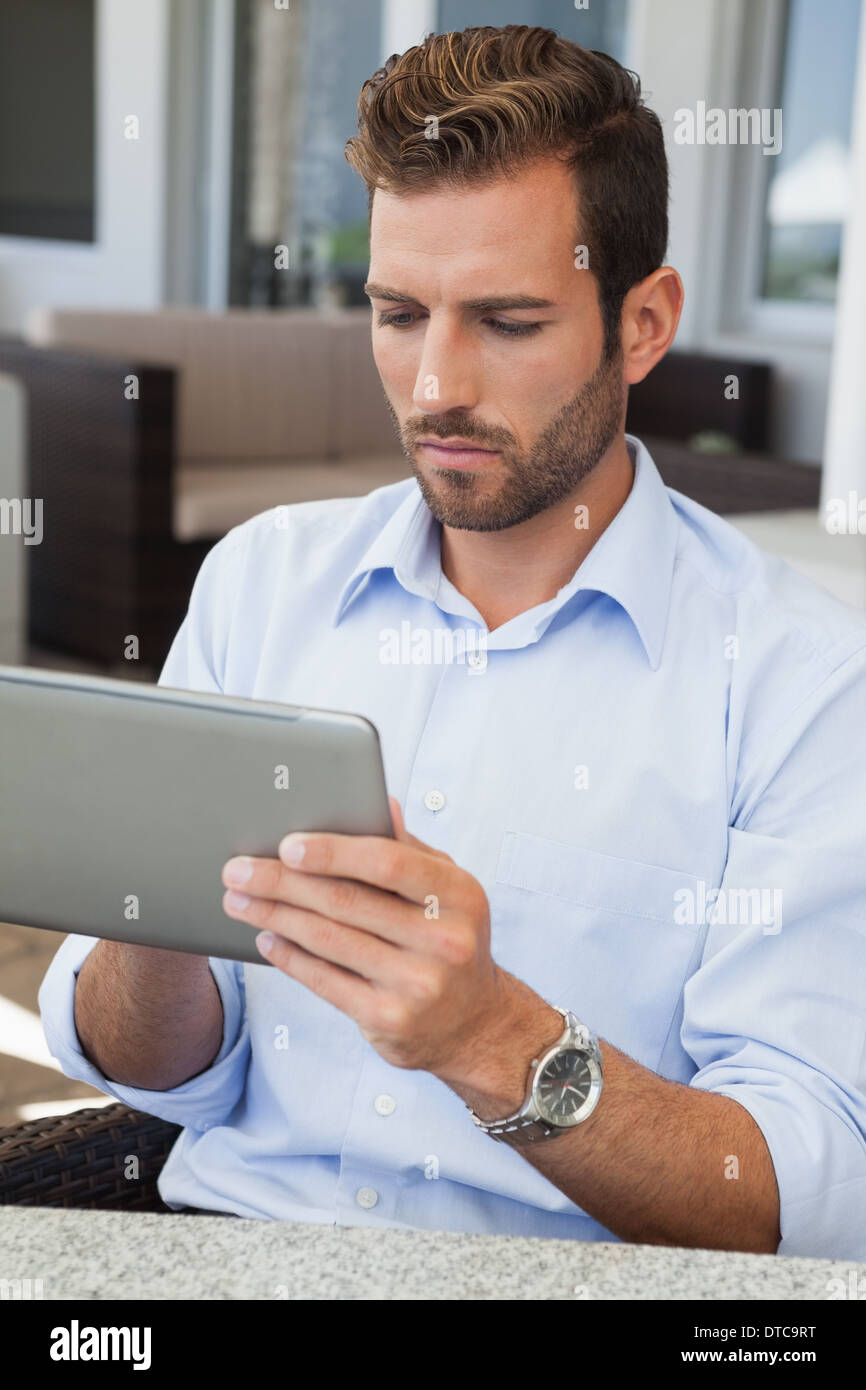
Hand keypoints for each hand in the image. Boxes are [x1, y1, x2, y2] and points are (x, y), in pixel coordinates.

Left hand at [221, 798, 516, 1080]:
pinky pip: (325, 981)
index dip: (334, 852)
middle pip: (346, 901)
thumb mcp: (448, 890)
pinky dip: (289, 957)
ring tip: (239, 900)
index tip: (287, 844)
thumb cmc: (450, 937)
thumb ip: (411, 850)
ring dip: (274, 916)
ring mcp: (417, 984)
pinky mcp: (389, 1019)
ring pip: (328, 940)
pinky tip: (267, 938)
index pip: (388, 863)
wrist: (476, 1023)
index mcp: (459, 895)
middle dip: (282, 882)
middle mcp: (443, 940)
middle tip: (237, 870)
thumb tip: (381, 802)